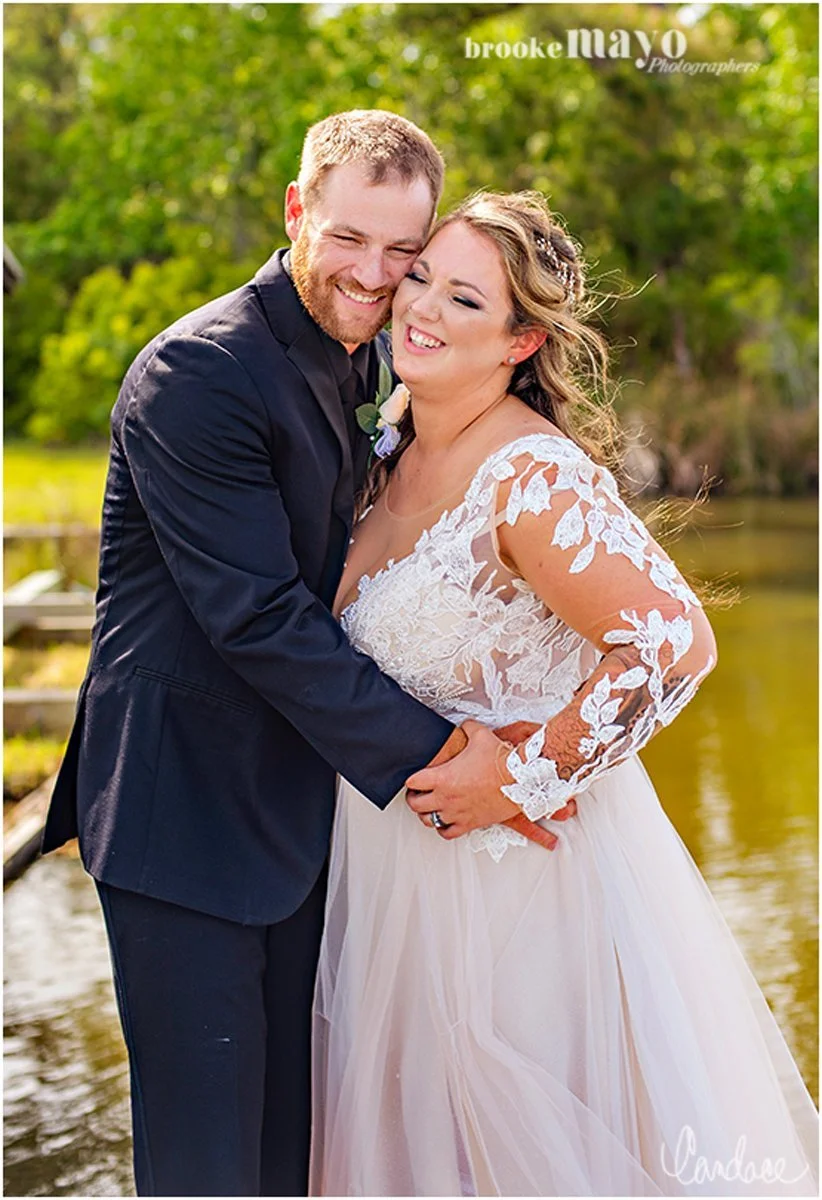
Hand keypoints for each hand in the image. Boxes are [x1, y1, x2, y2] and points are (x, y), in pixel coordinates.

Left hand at [406, 719, 576, 849]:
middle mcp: (446, 798)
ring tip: (430, 807)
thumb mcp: (480, 735)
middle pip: (415, 805)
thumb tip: (465, 726)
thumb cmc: (501, 761)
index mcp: (443, 777)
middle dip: (414, 798)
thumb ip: (467, 728)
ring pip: (429, 821)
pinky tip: (446, 820)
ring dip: (426, 814)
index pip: (412, 782)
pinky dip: (443, 828)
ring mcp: (457, 813)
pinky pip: (447, 833)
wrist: (521, 780)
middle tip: (418, 793)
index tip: (416, 778)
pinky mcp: (470, 823)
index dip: (411, 779)